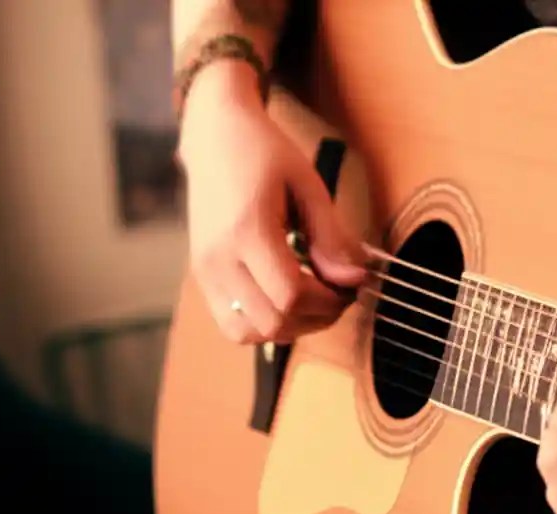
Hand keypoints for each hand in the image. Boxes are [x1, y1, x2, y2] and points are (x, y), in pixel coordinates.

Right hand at [177, 61, 366, 343]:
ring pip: (249, 333)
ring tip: (313, 299)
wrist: (214, 136)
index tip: (352, 285)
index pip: (291, 294)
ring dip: (290, 328)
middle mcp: (218, 258)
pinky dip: (264, 323)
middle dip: (315, 317)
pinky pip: (232, 325)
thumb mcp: (308, 186)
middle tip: (338, 293)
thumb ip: (332, 237)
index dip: (329, 300)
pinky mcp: (202, 277)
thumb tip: (354, 280)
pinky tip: (285, 298)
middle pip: (273, 322)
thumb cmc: (264, 154)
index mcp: (246, 230)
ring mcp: (204, 271)